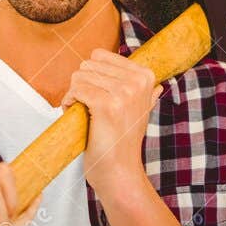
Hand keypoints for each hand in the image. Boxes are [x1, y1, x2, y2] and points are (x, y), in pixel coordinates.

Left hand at [61, 48, 162, 198]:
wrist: (119, 170)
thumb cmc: (123, 141)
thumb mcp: (140, 113)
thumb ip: (146, 95)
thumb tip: (157, 84)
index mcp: (145, 76)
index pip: (100, 55)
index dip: (91, 75)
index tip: (97, 95)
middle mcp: (137, 81)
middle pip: (87, 64)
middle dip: (80, 85)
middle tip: (87, 107)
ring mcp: (123, 92)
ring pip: (79, 76)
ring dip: (73, 94)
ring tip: (84, 113)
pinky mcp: (107, 105)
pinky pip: (75, 90)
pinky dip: (68, 102)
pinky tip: (75, 115)